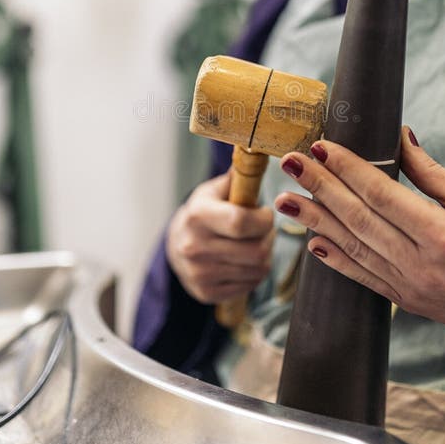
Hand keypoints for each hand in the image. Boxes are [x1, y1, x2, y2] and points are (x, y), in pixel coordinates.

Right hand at [167, 172, 273, 304]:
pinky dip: (255, 272)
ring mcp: (199, 273)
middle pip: (255, 251)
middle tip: (263, 230)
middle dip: (268, 239)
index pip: (241, 222)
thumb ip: (238, 177)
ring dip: (264, 255)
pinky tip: (244, 260)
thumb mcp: (214, 190)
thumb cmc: (204, 212)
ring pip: (257, 269)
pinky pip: (250, 285)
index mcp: (198, 215)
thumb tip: (257, 152)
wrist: (176, 245)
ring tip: (254, 243)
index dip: (264, 219)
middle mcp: (194, 246)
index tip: (266, 214)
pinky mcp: (205, 292)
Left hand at [275, 126, 444, 343]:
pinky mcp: (405, 302)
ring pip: (352, 248)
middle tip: (290, 163)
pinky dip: (335, 260)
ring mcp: (409, 286)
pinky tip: (312, 242)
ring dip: (314, 222)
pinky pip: (362, 278)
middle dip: (319, 187)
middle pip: (357, 218)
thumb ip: (431, 174)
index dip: (347, 168)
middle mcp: (419, 263)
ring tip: (284, 200)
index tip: (321, 147)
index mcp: (440, 234)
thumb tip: (399, 137)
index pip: (380, 194)